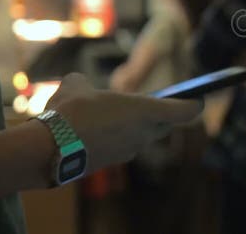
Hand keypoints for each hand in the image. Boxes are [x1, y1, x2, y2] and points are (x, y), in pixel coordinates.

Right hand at [45, 73, 201, 173]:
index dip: (194, 105)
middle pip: (164, 124)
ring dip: (136, 126)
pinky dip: (118, 137)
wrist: (47, 148)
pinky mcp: (113, 162)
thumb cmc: (69, 110)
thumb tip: (83, 87)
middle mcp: (144, 133)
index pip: (184, 111)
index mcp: (146, 111)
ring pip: (143, 135)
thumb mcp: (76, 84)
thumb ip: (87, 83)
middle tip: (158, 104)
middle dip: (162, 115)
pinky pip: (124, 146)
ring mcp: (129, 150)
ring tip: (120, 114)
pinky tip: (100, 129)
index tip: (198, 99)